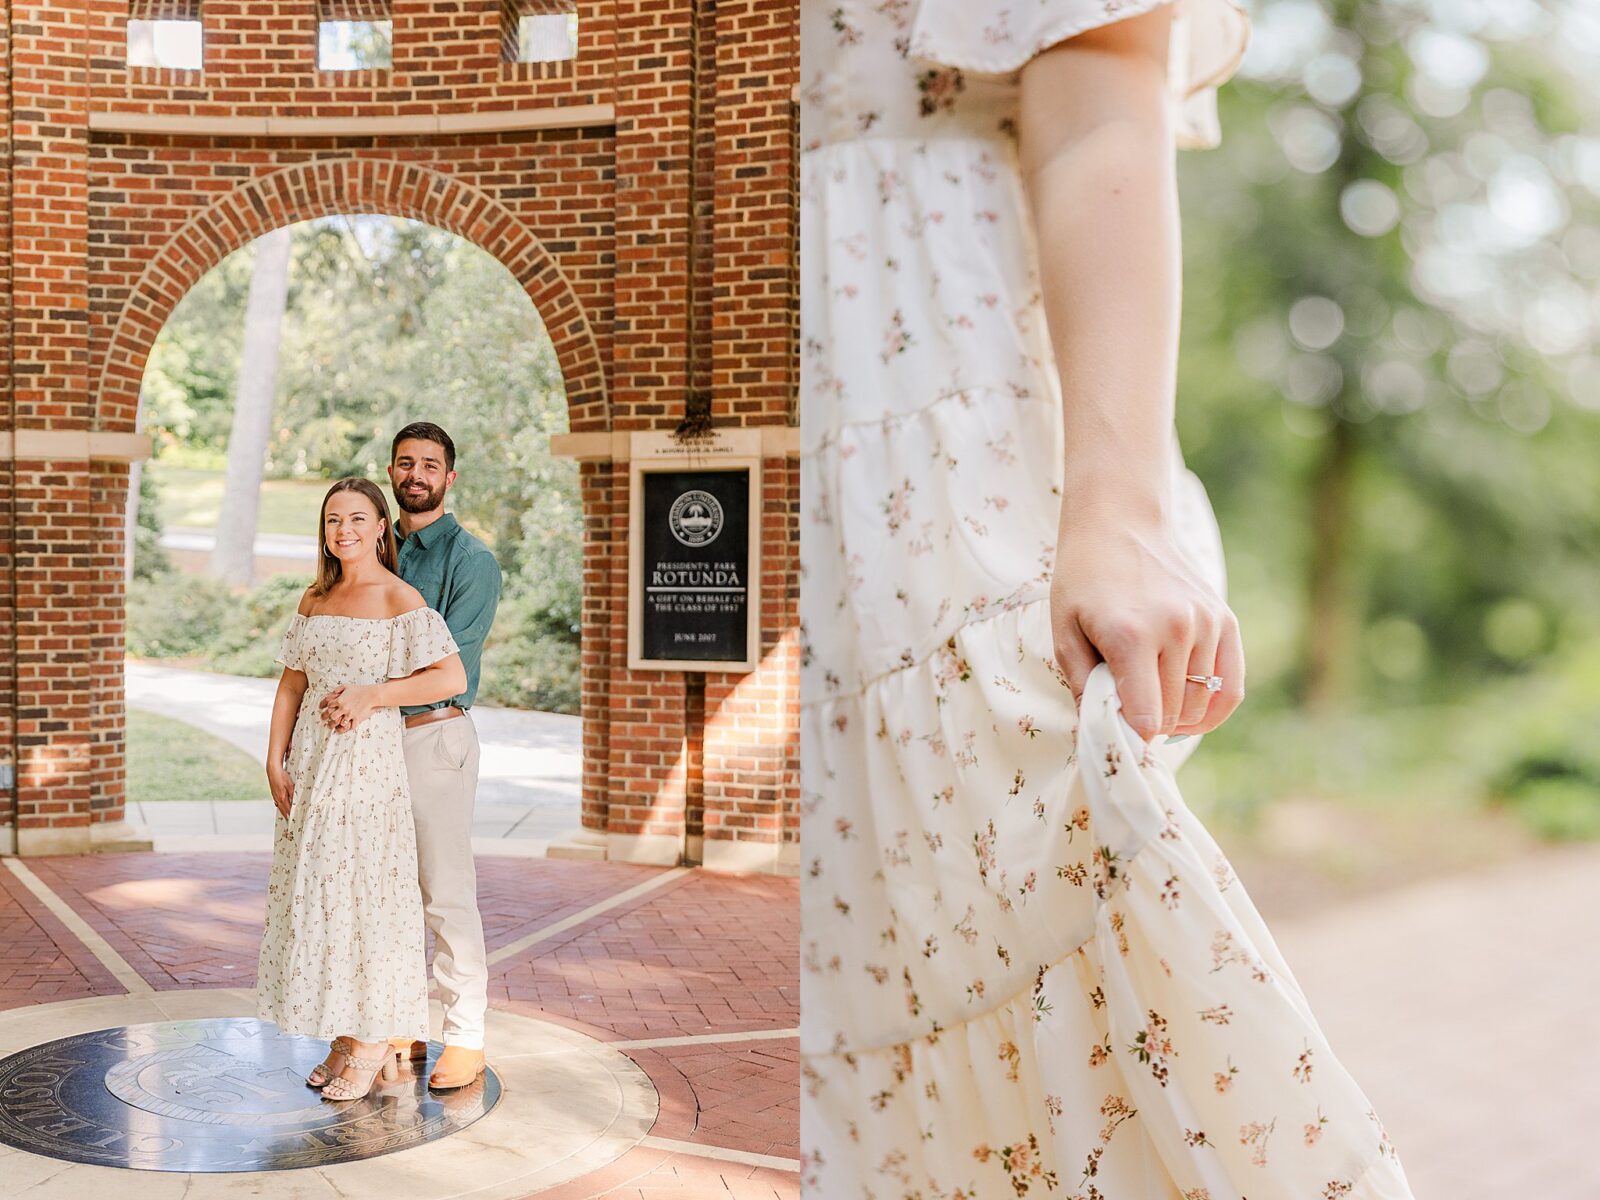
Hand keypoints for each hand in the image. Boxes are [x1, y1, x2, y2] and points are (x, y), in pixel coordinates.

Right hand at [267, 762, 294, 817]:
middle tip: (290, 821)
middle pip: (283, 809)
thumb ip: (293, 794)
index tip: (293, 820)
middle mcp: (277, 798)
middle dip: (286, 815)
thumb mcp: (290, 785)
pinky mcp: (274, 793)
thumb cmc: (282, 777)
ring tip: (287, 816)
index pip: (287, 809)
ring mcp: (275, 796)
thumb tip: (296, 802)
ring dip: (283, 811)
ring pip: (280, 806)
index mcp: (282, 797)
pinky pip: (278, 802)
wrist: (273, 770)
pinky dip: (281, 806)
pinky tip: (283, 806)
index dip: (290, 815)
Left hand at [319, 684, 380, 732]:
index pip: (329, 705)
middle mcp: (343, 708)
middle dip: (333, 717)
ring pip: (341, 723)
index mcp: (339, 700)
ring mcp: (350, 714)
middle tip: (336, 716)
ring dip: (342, 722)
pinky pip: (352, 726)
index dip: (330, 706)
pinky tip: (352, 723)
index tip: (333, 707)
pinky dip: (352, 726)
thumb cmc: (359, 689)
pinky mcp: (357, 718)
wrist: (371, 694)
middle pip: (332, 716)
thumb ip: (338, 689)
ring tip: (344, 720)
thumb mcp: (347, 686)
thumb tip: (333, 692)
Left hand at [1050, 508, 1243, 741]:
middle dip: (1148, 726)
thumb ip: (1083, 685)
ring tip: (1151, 706)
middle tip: (1126, 712)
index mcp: (1131, 636)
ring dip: (1177, 718)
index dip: (1129, 736)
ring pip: (1201, 704)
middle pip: (1172, 715)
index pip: (1146, 717)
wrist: (1120, 523)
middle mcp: (1176, 630)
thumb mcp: (1064, 631)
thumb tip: (1101, 732)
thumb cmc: (1083, 579)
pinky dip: (1214, 709)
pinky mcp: (1225, 620)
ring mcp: (1206, 624)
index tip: (1114, 733)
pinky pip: (1232, 686)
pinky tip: (1190, 714)